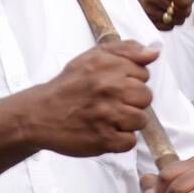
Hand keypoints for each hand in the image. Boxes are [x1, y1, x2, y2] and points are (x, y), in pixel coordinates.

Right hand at [31, 40, 157, 156]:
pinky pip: (130, 142)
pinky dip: (119, 140)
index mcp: (108, 66)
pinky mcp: (104, 139)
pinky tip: (104, 131)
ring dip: (127, 122)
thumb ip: (126, 50)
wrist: (39, 114)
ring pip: (141, 120)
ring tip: (107, 118)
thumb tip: (154, 53)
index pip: (143, 74)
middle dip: (132, 101)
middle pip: (146, 97)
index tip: (114, 85)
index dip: (130, 80)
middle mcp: (109, 88)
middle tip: (111, 103)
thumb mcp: (93, 57)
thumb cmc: (69, 85)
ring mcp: (107, 115)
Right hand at [118, 0, 193, 29]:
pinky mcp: (146, 18)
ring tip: (172, 2)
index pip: (185, 1)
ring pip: (176, 21)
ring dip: (179, 13)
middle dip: (186, 6)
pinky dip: (171, 21)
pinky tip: (166, 10)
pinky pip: (168, 27)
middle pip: (182, 12)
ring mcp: (147, 9)